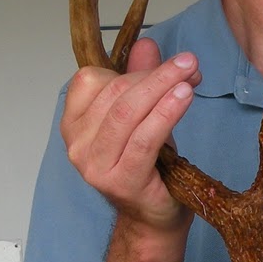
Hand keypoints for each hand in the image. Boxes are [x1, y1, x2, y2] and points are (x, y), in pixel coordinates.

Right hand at [60, 36, 202, 233]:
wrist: (154, 217)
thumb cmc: (148, 167)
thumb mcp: (144, 116)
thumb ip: (140, 80)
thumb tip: (146, 44)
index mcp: (73, 123)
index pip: (93, 79)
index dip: (134, 68)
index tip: (172, 65)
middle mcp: (76, 144)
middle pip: (115, 93)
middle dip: (156, 74)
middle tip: (189, 63)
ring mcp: (93, 165)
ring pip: (127, 111)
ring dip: (162, 87)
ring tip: (189, 75)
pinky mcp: (119, 180)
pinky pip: (143, 138)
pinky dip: (165, 113)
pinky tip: (184, 97)